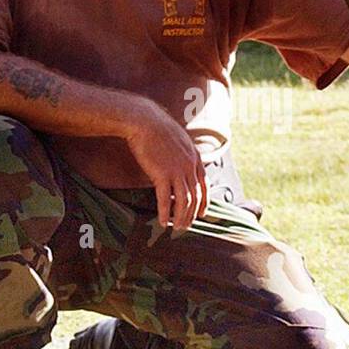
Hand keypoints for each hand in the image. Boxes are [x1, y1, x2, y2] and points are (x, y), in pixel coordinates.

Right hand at [122, 99, 207, 234]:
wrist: (145, 120)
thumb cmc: (157, 128)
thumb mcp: (178, 140)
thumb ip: (183, 154)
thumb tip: (181, 165)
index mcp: (195, 157)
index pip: (204, 185)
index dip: (204, 201)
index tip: (201, 213)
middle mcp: (189, 166)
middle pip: (195, 196)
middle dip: (191, 214)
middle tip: (186, 226)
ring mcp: (177, 171)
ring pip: (184, 201)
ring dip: (181, 217)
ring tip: (176, 228)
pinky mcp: (162, 174)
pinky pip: (165, 199)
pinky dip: (165, 213)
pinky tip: (162, 222)